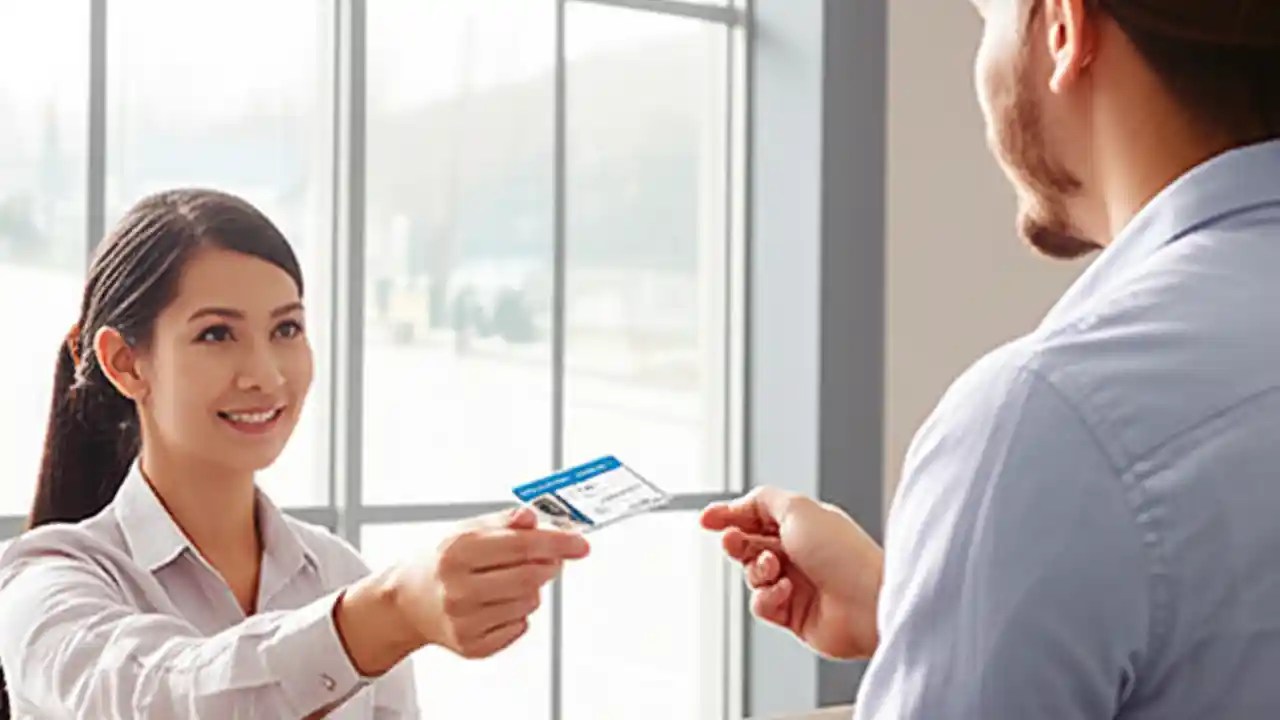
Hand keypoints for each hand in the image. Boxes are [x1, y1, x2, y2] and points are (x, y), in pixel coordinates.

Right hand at [337, 507, 588, 672]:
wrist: (406, 602)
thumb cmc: (443, 561)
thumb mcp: (467, 531)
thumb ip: (504, 522)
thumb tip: (533, 516)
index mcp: (457, 554)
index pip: (521, 546)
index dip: (558, 543)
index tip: (582, 544)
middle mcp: (458, 590)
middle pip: (530, 578)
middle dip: (550, 566)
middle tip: (551, 559)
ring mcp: (464, 623)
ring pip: (529, 603)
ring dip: (532, 589)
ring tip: (508, 581)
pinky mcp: (472, 647)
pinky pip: (520, 626)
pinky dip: (518, 613)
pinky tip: (496, 604)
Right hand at [701, 487, 881, 659]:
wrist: (867, 603)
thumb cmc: (843, 554)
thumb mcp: (798, 509)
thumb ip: (764, 500)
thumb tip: (740, 504)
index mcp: (804, 524)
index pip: (758, 515)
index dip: (731, 515)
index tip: (707, 519)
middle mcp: (801, 553)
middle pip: (750, 545)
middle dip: (737, 543)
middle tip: (732, 541)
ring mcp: (797, 584)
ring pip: (753, 575)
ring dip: (757, 570)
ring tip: (773, 569)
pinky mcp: (794, 615)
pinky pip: (762, 604)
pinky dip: (768, 597)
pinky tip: (785, 593)